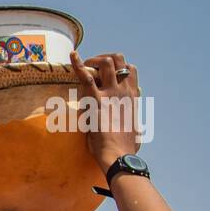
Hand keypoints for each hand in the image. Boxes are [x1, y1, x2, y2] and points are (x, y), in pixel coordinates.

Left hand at [69, 50, 141, 174]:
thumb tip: (137, 130)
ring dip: (93, 60)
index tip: (106, 74)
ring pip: (106, 62)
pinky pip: (86, 77)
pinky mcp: (96, 100)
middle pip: (119, 60)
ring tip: (84, 65)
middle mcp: (124, 90)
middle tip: (92, 66)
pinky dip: (78, 63)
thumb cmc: (126, 148)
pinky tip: (72, 55)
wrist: (119, 155)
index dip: (118, 67)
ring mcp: (111, 93)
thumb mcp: (135, 130)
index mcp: (133, 96)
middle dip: (104, 58)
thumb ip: (134, 124)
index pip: (130, 70)